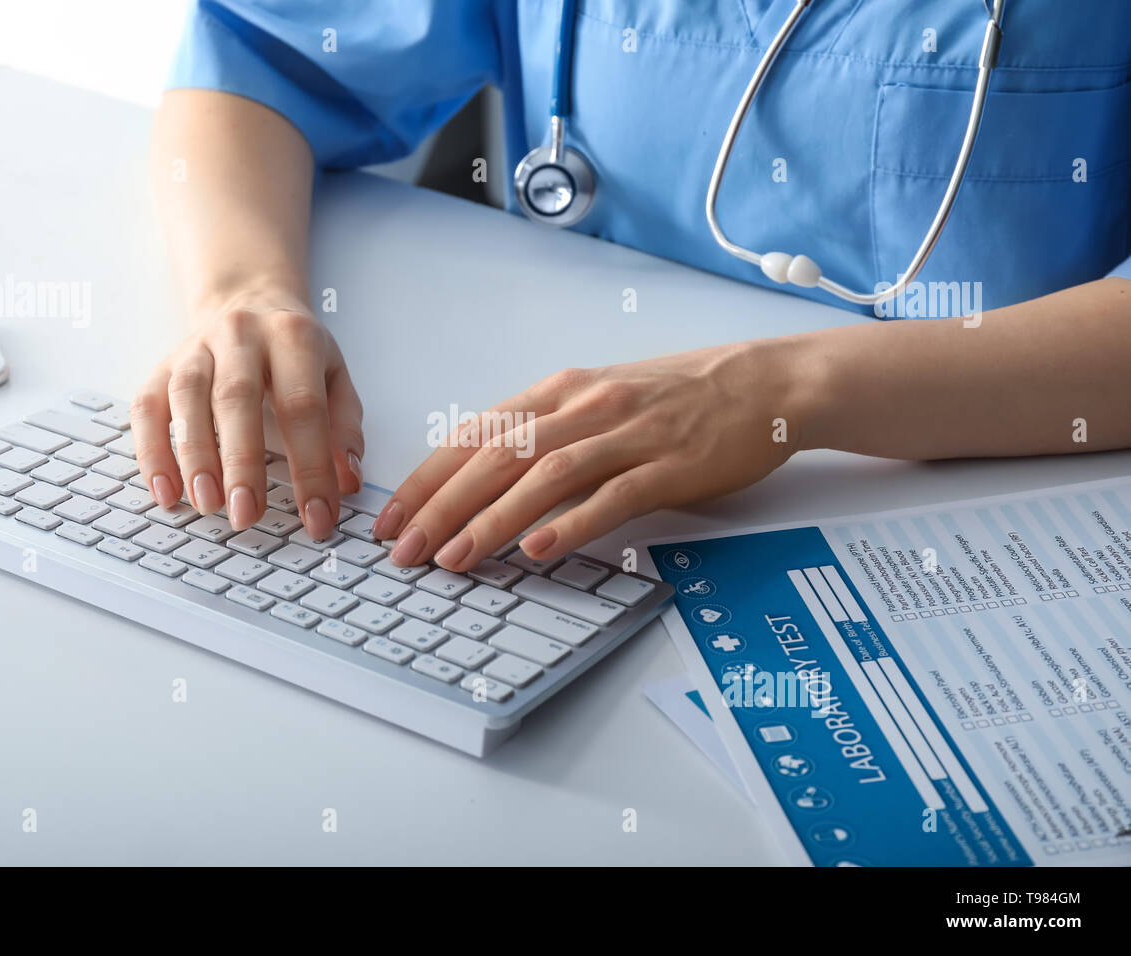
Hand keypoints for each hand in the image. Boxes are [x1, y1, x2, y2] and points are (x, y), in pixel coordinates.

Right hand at [130, 301, 363, 536]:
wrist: (249, 303)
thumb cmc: (297, 354)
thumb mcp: (336, 378)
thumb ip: (345, 428)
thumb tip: (348, 479)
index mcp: (294, 337)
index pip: (304, 407)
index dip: (311, 467)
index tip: (317, 517)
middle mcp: (241, 335)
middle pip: (237, 397)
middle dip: (242, 462)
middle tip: (246, 514)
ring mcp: (196, 348)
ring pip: (186, 397)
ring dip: (193, 456)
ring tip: (207, 504)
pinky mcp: (163, 366)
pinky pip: (147, 407)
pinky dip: (152, 452)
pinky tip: (166, 491)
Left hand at [373, 340, 812, 570]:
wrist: (765, 383)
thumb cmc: (680, 395)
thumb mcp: (601, 399)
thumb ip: (548, 430)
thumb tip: (486, 472)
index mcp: (561, 391)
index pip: (476, 434)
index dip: (427, 478)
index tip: (391, 518)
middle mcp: (585, 407)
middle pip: (496, 456)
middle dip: (441, 506)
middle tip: (403, 550)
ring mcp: (627, 434)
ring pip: (544, 477)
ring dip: (491, 520)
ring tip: (453, 559)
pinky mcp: (670, 465)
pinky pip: (613, 496)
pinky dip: (573, 524)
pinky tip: (540, 550)